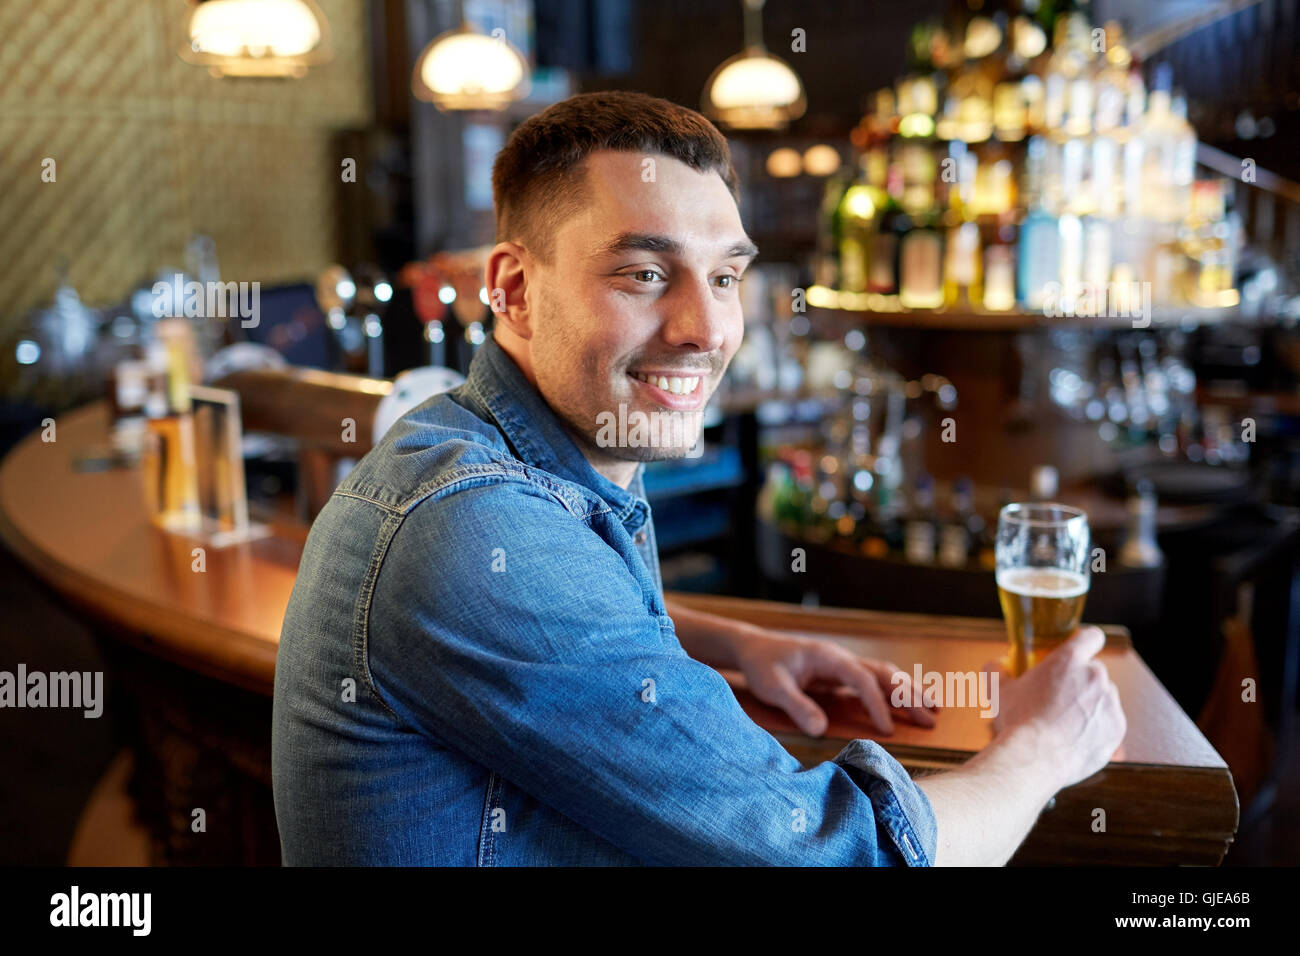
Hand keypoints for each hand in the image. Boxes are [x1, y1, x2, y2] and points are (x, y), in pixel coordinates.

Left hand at [732, 628, 937, 736]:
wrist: (754, 649)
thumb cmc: (761, 665)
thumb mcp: (772, 687)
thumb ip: (796, 706)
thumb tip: (820, 731)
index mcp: (828, 657)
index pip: (861, 679)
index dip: (876, 704)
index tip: (886, 730)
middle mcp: (841, 658)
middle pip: (884, 674)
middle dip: (908, 695)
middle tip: (931, 719)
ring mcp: (843, 665)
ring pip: (884, 675)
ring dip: (908, 691)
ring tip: (934, 710)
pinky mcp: (841, 675)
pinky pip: (874, 683)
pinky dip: (894, 693)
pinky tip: (908, 705)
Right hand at [980, 626, 1126, 789]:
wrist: (1034, 759)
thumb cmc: (1017, 722)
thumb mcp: (997, 689)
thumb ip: (997, 668)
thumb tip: (997, 664)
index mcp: (1069, 660)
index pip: (1091, 636)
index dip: (1084, 643)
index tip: (1077, 652)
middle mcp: (1095, 677)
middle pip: (1094, 671)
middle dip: (1080, 682)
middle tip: (1059, 698)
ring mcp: (1110, 704)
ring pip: (1103, 698)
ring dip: (1089, 705)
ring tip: (1065, 723)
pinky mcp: (1117, 729)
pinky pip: (1109, 722)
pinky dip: (1096, 728)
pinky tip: (1075, 737)